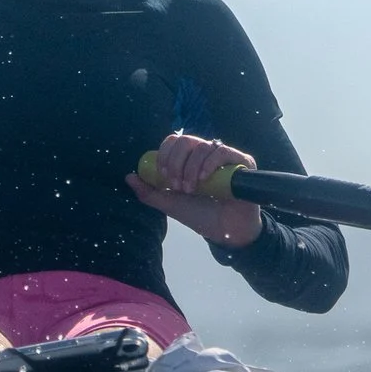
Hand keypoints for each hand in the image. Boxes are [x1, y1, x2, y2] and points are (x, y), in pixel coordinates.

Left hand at [127, 132, 263, 247]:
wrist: (225, 231)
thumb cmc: (199, 215)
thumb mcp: (170, 203)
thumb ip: (149, 192)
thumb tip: (128, 177)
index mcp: (190, 159)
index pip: (174, 142)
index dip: (165, 154)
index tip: (163, 175)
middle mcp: (206, 154)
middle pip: (186, 140)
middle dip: (176, 162)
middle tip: (176, 184)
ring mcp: (224, 156)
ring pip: (201, 146)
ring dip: (190, 169)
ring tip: (191, 189)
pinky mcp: (241, 161)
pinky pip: (221, 151)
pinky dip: (208, 164)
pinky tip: (203, 180)